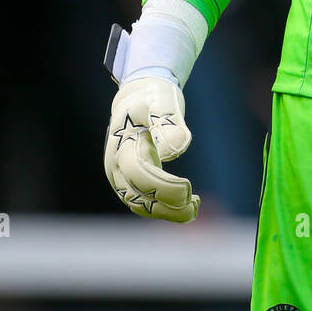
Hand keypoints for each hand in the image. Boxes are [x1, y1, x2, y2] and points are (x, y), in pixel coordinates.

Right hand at [103, 75, 199, 221]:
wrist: (137, 99)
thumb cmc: (151, 98)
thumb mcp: (160, 103)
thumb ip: (167, 123)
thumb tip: (173, 150)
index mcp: (122, 145)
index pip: (138, 174)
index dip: (162, 186)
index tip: (188, 188)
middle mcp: (116, 166)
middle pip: (136, 196)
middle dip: (166, 205)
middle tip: (194, 203)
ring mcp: (121, 176)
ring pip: (140, 206)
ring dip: (166, 212)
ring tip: (194, 209)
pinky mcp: (132, 182)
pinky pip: (145, 204)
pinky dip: (165, 209)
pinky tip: (189, 206)